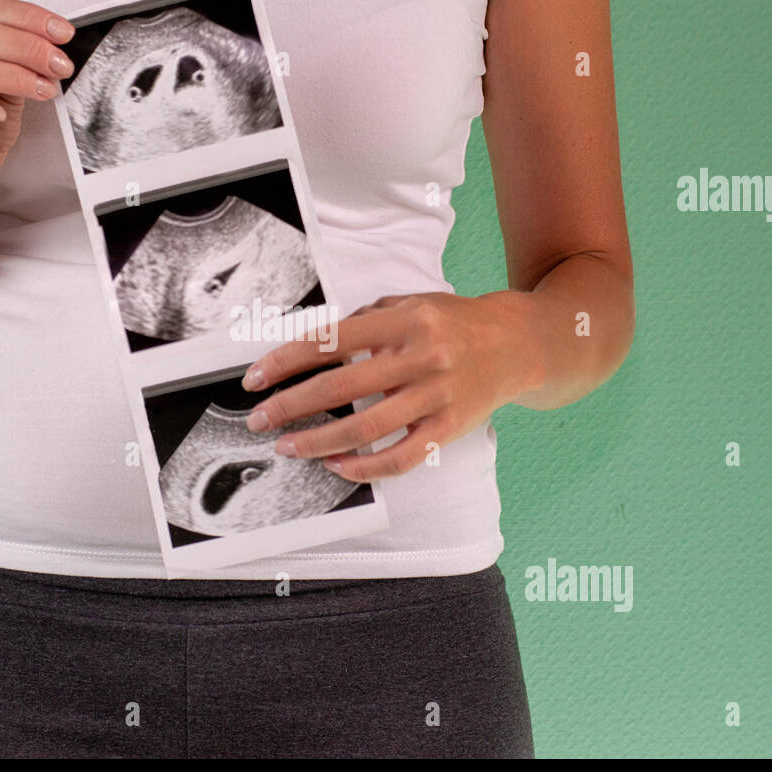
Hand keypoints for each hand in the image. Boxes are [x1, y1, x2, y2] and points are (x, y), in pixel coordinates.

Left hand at [240, 292, 544, 480]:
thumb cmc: (451, 323)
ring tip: (289, 447)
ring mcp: (437, 395)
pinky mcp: (450, 428)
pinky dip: (366, 467)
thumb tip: (311, 345)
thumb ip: (364, 321)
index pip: (330, 340)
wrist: (516, 344)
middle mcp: (421, 356)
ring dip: (319, 442)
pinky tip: (338, 466)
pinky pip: (402, 457)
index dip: (286, 360)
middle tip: (259, 420)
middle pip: (341, 385)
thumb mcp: (409, 304)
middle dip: (291, 406)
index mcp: (404, 320)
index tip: (255, 379)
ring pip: (367, 427)